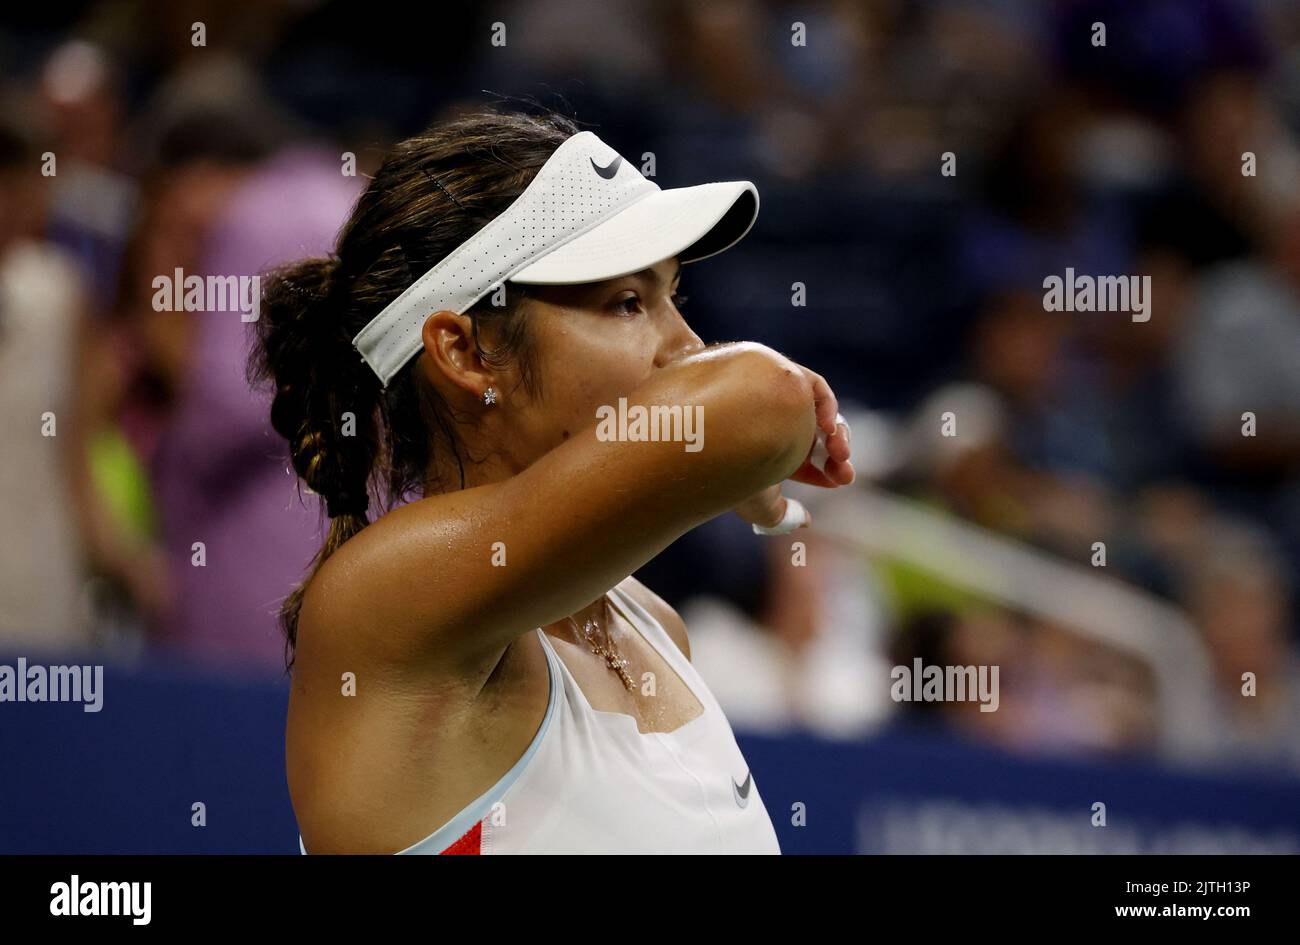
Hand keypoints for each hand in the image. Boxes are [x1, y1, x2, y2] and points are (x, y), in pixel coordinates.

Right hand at [734, 364, 853, 529]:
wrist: (711, 433)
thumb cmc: (730, 473)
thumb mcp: (758, 505)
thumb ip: (783, 517)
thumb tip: (806, 519)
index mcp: (761, 449)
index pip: (802, 459)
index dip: (824, 472)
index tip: (837, 482)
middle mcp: (768, 422)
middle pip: (814, 436)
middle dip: (836, 457)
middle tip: (845, 474)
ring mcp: (775, 398)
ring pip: (819, 415)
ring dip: (837, 435)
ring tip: (840, 453)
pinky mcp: (780, 375)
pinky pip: (813, 387)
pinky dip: (827, 406)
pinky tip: (829, 428)